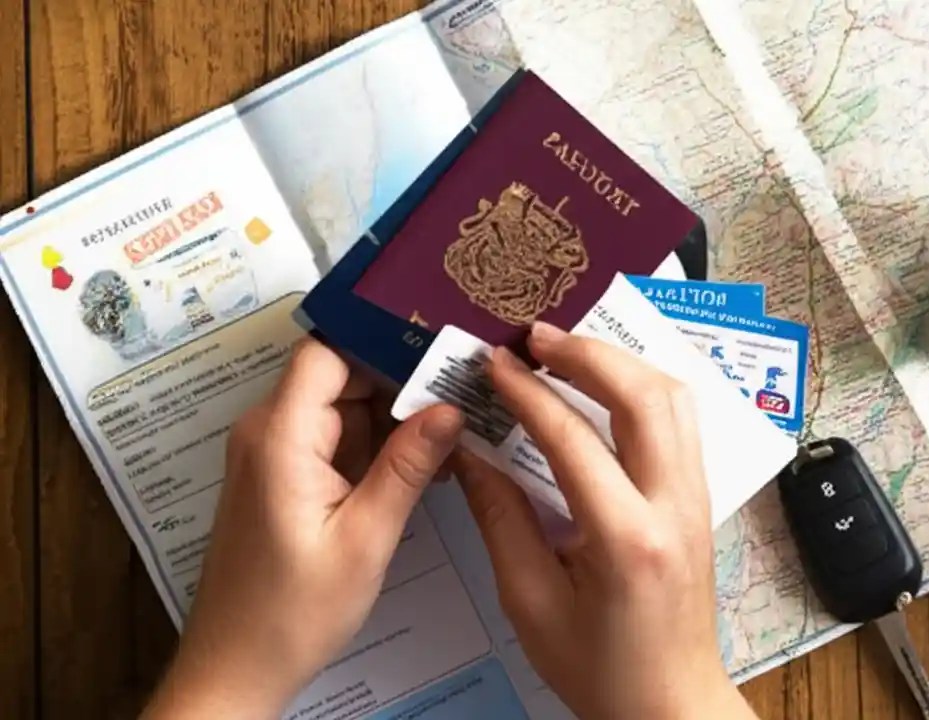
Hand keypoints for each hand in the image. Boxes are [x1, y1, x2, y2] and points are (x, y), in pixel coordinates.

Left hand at [143, 339, 462, 718]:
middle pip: (341, 374)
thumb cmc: (292, 613)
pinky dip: (376, 446)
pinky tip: (420, 467)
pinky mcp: (284, 475)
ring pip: (343, 405)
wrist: (237, 666)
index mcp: (280, 437)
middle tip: (463, 396)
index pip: (328, 352)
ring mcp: (274, 453)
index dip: (381, 344)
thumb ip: (407, 467)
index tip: (438, 351)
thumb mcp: (366, 540)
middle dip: (402, 382)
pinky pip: (335, 437)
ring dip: (394, 418)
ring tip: (452, 436)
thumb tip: (450, 407)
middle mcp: (269, 432)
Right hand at [454, 322, 757, 719]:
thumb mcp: (530, 602)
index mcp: (627, 540)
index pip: (573, 440)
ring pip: (674, 400)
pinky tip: (609, 384)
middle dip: (587, 354)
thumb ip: (501, 518)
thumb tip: (470, 452)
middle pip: (644, 398)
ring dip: (621, 364)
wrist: (669, 703)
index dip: (527, 394)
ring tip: (567, 348)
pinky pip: (681, 423)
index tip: (492, 365)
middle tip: (534, 335)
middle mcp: (674, 507)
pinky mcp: (701, 501)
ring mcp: (697, 500)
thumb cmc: (599, 669)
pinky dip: (645, 389)